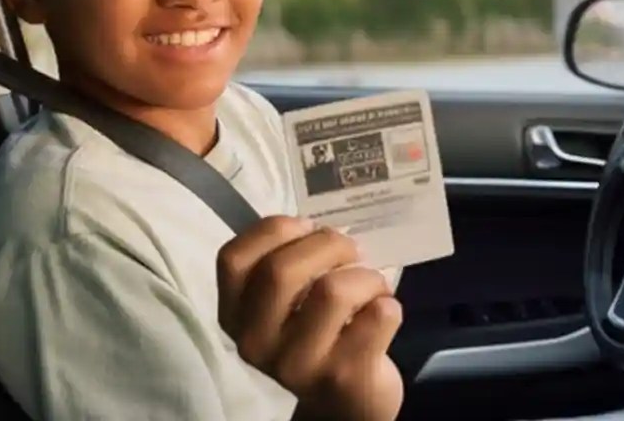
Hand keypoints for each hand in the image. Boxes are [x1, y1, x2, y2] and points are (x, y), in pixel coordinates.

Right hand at [217, 216, 403, 420]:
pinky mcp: (343, 375)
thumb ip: (289, 262)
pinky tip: (382, 313)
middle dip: (329, 245)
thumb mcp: (288, 302)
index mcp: (235, 315)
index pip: (234, 258)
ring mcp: (297, 364)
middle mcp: (256, 342)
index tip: (307, 227)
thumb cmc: (318, 332)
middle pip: (282, 270)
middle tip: (351, 252)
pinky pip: (377, 316)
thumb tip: (322, 224)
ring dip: (365, 277)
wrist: (345, 399)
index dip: (275, 230)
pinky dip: (388, 304)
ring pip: (333, 290)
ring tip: (371, 287)